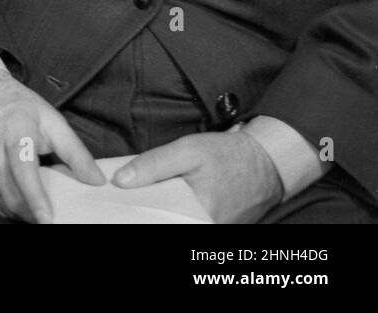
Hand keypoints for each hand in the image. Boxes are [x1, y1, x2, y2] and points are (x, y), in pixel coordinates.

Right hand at [0, 67, 103, 222]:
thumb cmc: (20, 107)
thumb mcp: (53, 121)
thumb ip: (76, 152)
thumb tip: (96, 181)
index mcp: (16, 134)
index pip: (24, 171)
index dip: (35, 197)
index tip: (47, 219)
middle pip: (12, 194)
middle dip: (33, 214)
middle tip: (52, 217)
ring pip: (1, 201)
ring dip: (21, 212)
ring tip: (37, 210)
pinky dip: (6, 206)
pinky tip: (19, 201)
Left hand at [113, 130, 282, 222]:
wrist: (265, 163)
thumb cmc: (226, 155)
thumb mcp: (187, 150)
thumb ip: (153, 165)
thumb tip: (120, 180)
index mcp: (197, 214)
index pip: (155, 218)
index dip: (134, 207)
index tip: (115, 198)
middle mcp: (205, 227)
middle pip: (163, 220)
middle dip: (145, 207)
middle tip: (125, 194)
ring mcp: (211, 229)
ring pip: (173, 220)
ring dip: (158, 208)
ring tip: (143, 192)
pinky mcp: (215, 226)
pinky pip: (186, 219)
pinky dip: (173, 209)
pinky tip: (161, 196)